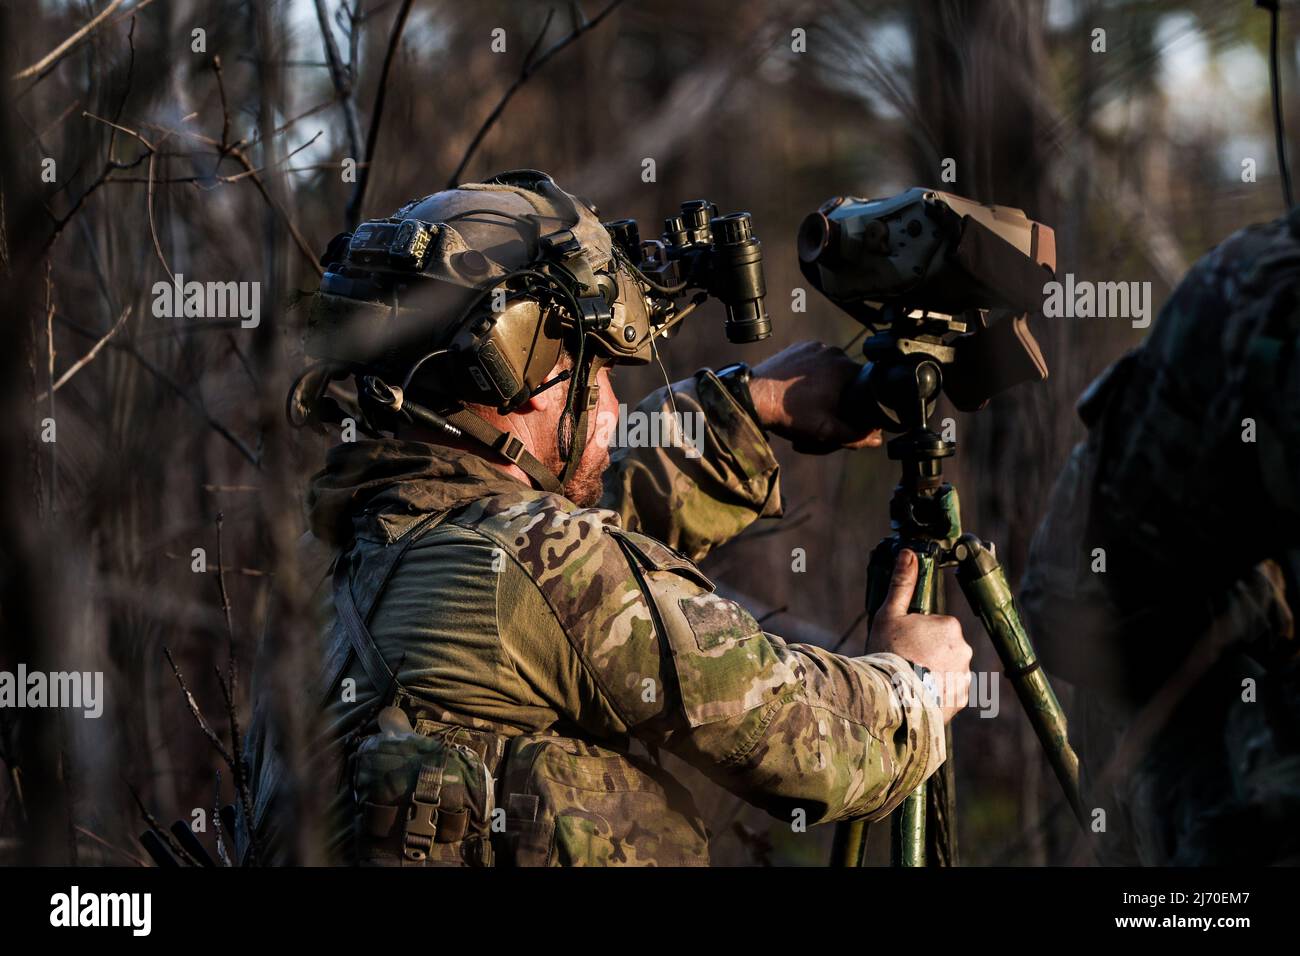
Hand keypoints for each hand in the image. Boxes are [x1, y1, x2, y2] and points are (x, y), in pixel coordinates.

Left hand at [749, 341, 880, 450]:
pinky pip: (814, 362)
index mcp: (844, 367)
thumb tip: (875, 438)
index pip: (865, 386)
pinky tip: (799, 391)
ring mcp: (814, 347)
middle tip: (822, 415)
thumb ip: (854, 435)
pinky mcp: (799, 347)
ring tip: (809, 404)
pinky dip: (810, 375)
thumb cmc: (788, 413)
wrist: (754, 397)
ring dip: (825, 386)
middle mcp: (832, 351)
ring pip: (830, 369)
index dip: (858, 404)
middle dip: (840, 397)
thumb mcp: (825, 431)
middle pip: (847, 378)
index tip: (844, 416)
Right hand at [866, 549, 972, 722]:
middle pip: (945, 648)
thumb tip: (908, 553)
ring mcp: (964, 676)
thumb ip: (902, 584)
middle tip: (905, 662)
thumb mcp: (889, 614)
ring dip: (934, 674)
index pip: (937, 626)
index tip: (903, 643)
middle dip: (928, 654)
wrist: (891, 698)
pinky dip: (938, 693)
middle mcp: (964, 650)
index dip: (917, 634)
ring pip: (949, 670)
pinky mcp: (961, 699)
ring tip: (910, 682)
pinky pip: (950, 692)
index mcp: (950, 626)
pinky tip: (919, 695)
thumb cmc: (888, 653)